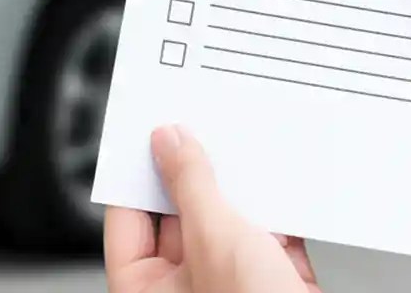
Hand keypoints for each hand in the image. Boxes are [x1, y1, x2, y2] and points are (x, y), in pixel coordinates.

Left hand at [105, 126, 321, 292]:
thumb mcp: (214, 239)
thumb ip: (191, 185)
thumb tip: (169, 143)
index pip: (128, 219)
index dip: (139, 174)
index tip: (153, 135)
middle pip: (179, 216)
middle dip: (195, 177)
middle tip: (201, 133)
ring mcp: (229, 287)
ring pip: (226, 222)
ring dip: (241, 192)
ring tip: (245, 156)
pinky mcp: (272, 282)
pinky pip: (267, 235)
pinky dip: (277, 211)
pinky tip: (282, 186)